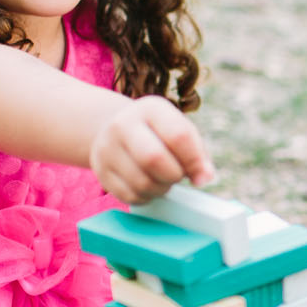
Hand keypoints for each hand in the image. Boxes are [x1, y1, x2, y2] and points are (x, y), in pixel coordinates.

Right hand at [89, 97, 215, 203]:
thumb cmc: (159, 133)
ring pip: (142, 183)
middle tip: (178, 175)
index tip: (202, 174)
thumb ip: (198, 153)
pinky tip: (149, 185)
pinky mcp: (101, 172)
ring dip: (162, 189)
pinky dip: (147, 197)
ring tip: (163, 179)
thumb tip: (204, 178)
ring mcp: (107, 148)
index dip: (195, 161)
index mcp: (151, 109)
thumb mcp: (180, 130)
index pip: (179, 136)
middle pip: (154, 159)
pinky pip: (131, 196)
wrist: (116, 130)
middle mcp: (122, 124)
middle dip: (174, 175)